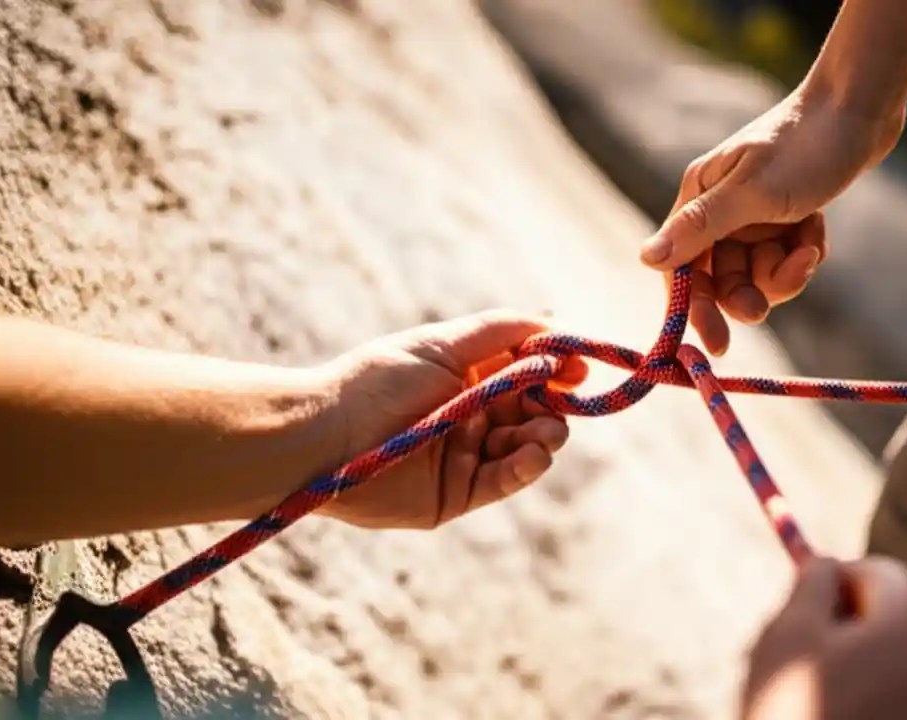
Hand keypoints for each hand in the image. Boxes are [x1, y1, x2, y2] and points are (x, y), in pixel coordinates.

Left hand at [312, 311, 586, 529]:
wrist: (326, 440)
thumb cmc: (380, 383)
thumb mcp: (444, 343)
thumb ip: (504, 330)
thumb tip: (558, 326)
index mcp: (464, 375)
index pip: (526, 370)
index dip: (556, 368)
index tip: (579, 367)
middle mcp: (469, 415)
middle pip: (533, 409)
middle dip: (555, 404)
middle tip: (563, 401)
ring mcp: (465, 456)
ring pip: (526, 446)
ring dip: (546, 435)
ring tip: (544, 431)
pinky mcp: (458, 495)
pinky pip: (505, 481)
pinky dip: (527, 467)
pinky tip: (535, 454)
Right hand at [639, 89, 903, 354]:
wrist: (861, 110)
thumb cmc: (805, 146)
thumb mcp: (753, 193)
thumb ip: (701, 227)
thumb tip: (646, 258)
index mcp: (699, 197)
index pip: (681, 267)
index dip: (694, 308)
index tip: (715, 345)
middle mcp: (719, 208)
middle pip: (721, 278)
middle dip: (750, 293)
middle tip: (769, 304)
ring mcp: (752, 214)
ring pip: (757, 274)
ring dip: (785, 271)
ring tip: (810, 247)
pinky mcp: (782, 216)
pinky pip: (784, 259)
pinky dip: (803, 252)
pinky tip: (817, 229)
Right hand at [743, 556, 906, 719]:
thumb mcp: (787, 640)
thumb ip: (811, 585)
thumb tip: (828, 563)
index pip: (881, 576)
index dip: (839, 592)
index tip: (813, 623)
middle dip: (874, 626)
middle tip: (830, 667)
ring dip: (897, 665)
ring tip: (849, 700)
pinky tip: (878, 718)